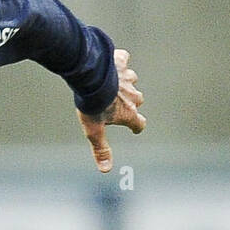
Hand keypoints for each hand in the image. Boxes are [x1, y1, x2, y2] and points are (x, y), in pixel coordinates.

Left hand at [77, 48, 145, 172]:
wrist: (90, 76)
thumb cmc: (92, 105)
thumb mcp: (93, 131)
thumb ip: (101, 149)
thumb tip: (106, 169)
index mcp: (128, 113)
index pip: (139, 123)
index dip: (136, 126)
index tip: (134, 126)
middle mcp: (132, 96)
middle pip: (138, 101)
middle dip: (130, 102)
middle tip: (116, 103)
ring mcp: (128, 78)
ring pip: (131, 81)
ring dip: (124, 83)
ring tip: (111, 83)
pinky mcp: (121, 61)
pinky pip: (124, 60)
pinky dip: (119, 62)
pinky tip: (111, 62)